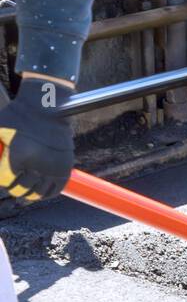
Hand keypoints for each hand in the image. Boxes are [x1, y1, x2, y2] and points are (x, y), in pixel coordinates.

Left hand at [0, 77, 74, 201]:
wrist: (49, 108)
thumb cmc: (18, 117)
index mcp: (19, 154)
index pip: (6, 179)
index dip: (1, 180)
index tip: (1, 176)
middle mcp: (38, 163)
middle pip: (21, 188)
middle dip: (13, 187)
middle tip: (11, 183)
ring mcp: (53, 166)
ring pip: (38, 193)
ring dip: (29, 192)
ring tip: (25, 188)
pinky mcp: (65, 167)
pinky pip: (56, 189)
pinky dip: (47, 193)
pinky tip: (40, 192)